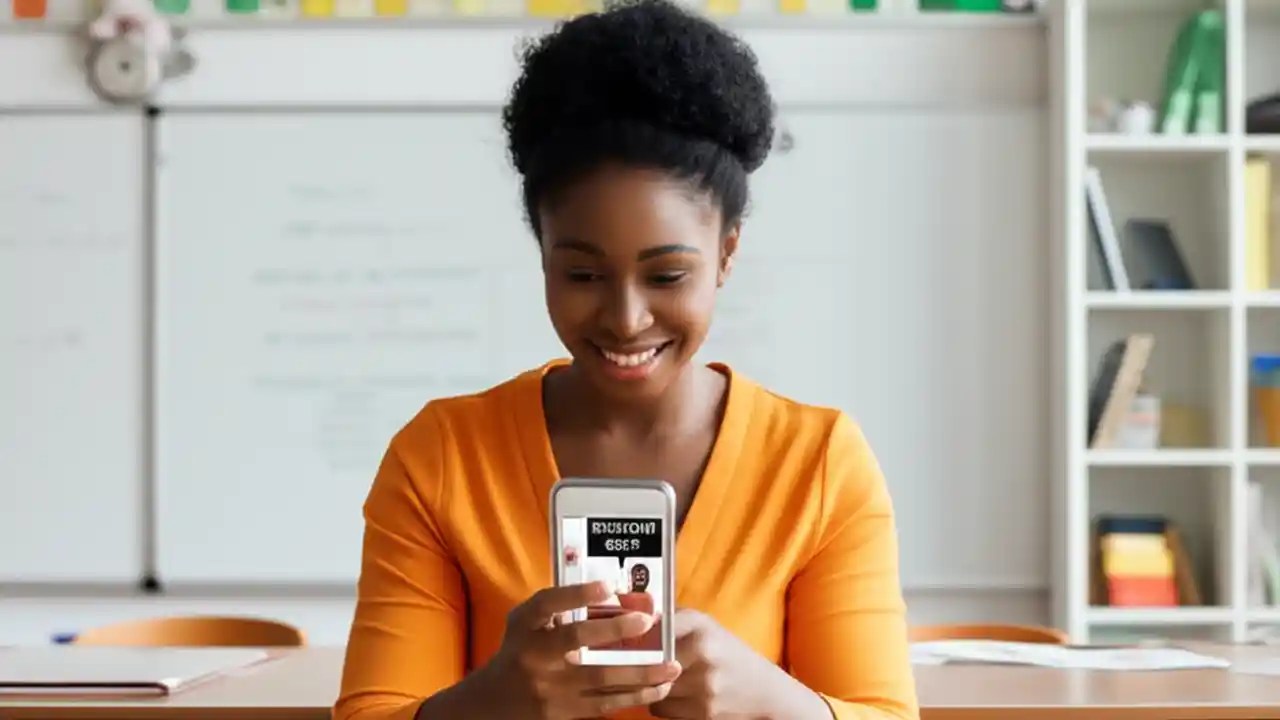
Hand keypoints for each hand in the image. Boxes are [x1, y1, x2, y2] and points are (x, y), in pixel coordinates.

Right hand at [476, 580, 682, 718]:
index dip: (577, 593)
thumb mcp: (526, 623)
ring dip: (640, 671)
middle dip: (613, 629)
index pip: (548, 603)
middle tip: (647, 621)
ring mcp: (550, 686)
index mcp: (525, 625)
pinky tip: (659, 687)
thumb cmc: (519, 650)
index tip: (608, 586)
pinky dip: (635, 695)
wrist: (492, 704)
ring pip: (600, 677)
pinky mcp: (564, 711)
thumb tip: (611, 591)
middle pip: (575, 639)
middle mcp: (534, 654)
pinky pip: (606, 703)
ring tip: (672, 664)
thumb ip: (558, 607)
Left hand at [649, 610, 831, 719]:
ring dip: (652, 686)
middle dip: (640, 665)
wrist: (766, 693)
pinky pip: (661, 707)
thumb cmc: (730, 656)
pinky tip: (678, 696)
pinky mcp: (703, 711)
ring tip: (665, 680)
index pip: (652, 626)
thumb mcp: (707, 628)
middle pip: (647, 660)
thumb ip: (673, 619)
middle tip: (638, 664)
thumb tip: (633, 609)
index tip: (632, 639)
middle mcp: (702, 650)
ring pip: (652, 686)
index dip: (637, 635)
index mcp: (701, 625)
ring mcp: (703, 683)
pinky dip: (663, 704)